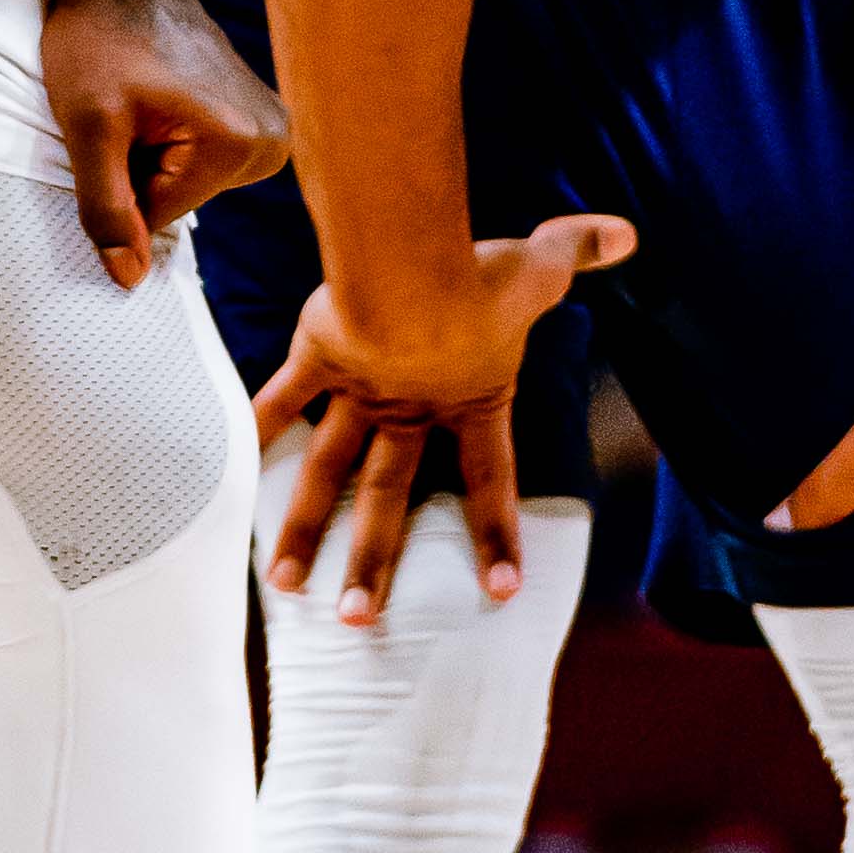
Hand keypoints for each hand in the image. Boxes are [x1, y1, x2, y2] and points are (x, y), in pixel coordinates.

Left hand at [41, 0, 287, 286]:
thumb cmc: (98, 37)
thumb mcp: (87, 124)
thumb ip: (106, 207)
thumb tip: (129, 280)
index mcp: (237, 143)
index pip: (157, 218)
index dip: (118, 181)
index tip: (113, 127)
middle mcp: (273, 142)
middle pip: (179, 204)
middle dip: (139, 170)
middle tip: (125, 111)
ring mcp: (274, 132)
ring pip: (188, 187)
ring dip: (152, 158)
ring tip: (141, 102)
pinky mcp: (264, 124)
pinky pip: (201, 165)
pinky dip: (170, 146)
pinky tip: (158, 101)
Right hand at [251, 219, 637, 616]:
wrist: (409, 273)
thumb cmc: (482, 274)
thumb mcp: (541, 263)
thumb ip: (578, 249)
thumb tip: (627, 231)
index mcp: (470, 400)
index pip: (491, 482)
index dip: (496, 536)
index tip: (500, 594)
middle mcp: (412, 410)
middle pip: (388, 498)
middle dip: (373, 563)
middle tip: (358, 621)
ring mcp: (360, 392)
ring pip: (327, 471)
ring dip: (303, 528)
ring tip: (285, 584)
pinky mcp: (319, 358)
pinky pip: (280, 400)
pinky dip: (254, 432)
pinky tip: (226, 476)